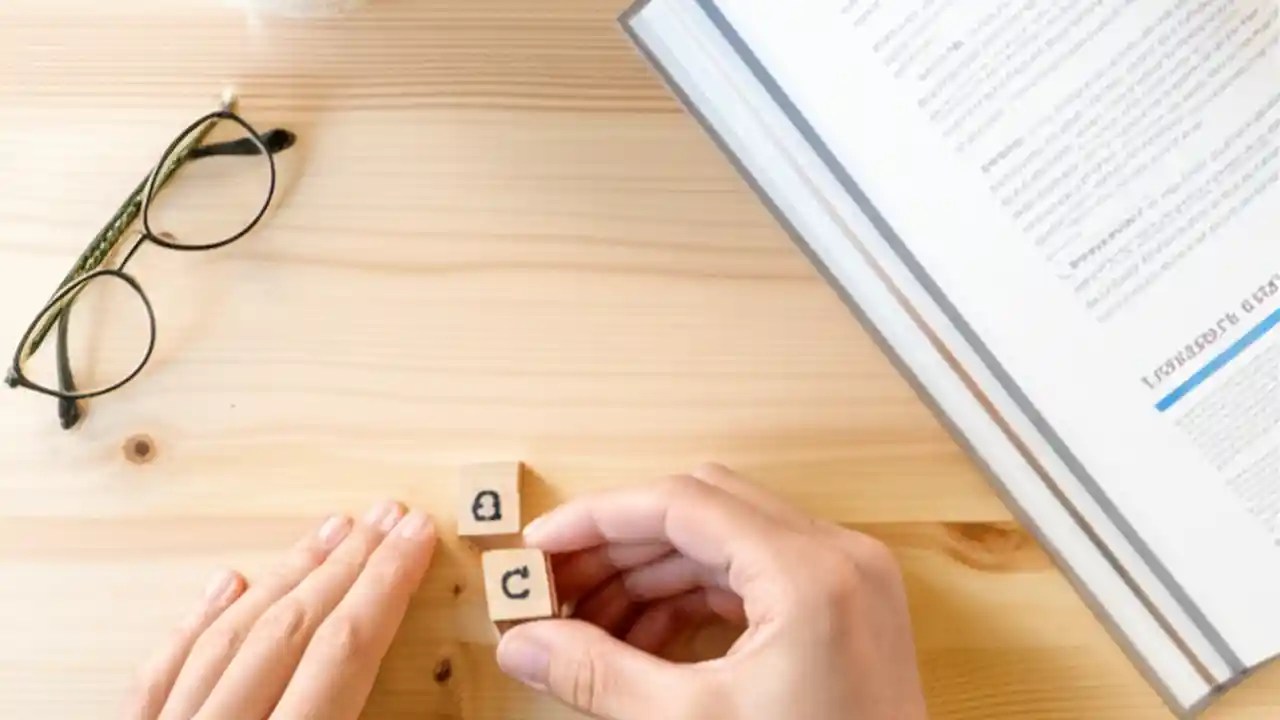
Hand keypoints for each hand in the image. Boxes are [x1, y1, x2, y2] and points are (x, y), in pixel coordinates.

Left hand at [126, 501, 436, 719]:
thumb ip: (368, 713)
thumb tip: (421, 672)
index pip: (345, 650)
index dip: (387, 585)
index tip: (418, 536)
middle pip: (291, 629)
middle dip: (348, 566)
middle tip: (388, 516)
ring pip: (228, 637)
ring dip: (286, 578)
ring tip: (330, 532)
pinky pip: (159, 674)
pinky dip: (197, 624)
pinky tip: (227, 584)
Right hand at [496, 464, 927, 719]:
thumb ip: (600, 675)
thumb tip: (524, 643)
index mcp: (809, 572)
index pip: (682, 503)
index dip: (599, 518)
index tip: (543, 543)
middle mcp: (837, 557)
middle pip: (702, 511)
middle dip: (620, 547)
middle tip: (557, 587)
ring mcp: (848, 580)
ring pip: (725, 541)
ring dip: (652, 574)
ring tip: (588, 624)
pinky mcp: (844, 608)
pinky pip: (754, 574)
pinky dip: (693, 598)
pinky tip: (641, 638)